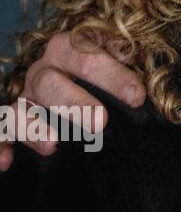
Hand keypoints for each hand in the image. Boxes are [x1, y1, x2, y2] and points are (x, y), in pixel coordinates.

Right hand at [0, 31, 143, 171]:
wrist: (85, 83)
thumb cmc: (110, 73)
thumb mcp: (121, 57)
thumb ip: (125, 54)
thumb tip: (132, 54)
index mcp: (68, 48)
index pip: (85, 55)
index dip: (111, 74)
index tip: (137, 96)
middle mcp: (43, 71)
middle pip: (50, 83)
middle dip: (75, 103)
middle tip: (100, 122)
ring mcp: (26, 98)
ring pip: (21, 111)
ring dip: (34, 128)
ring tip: (53, 145)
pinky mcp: (12, 122)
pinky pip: (0, 133)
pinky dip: (0, 147)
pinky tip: (6, 163)